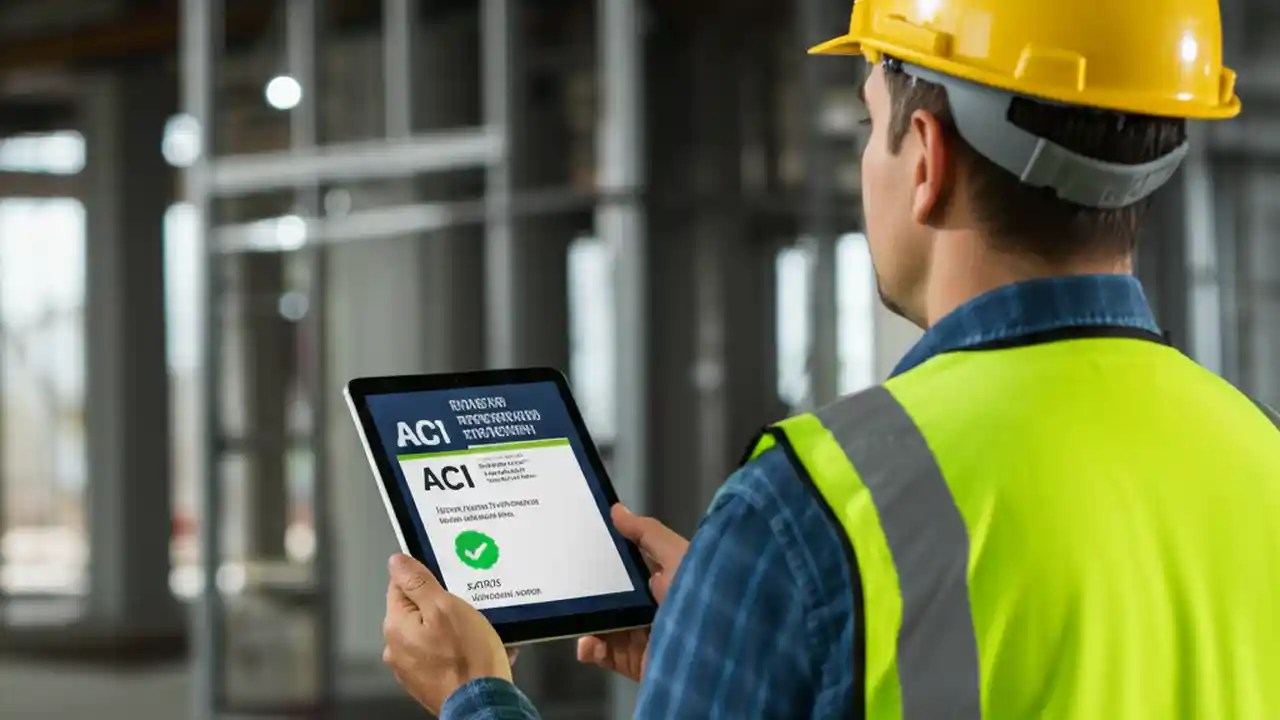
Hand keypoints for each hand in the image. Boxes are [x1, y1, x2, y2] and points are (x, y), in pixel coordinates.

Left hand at [383, 554, 511, 714]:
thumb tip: (397, 562)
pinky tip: (479, 650)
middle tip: (469, 608)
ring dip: (455, 629)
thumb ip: (418, 582)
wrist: (483, 704)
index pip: (401, 585)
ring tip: (479, 632)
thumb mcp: (445, 607)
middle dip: (445, 606)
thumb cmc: (467, 659)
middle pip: (419, 610)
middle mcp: (398, 648)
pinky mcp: (429, 681)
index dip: (426, 578)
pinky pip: (443, 655)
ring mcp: (412, 668)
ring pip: (433, 633)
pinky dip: (459, 650)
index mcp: (396, 625)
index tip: (447, 581)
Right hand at [576, 504, 688, 681]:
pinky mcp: (635, 663)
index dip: (607, 560)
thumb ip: (648, 534)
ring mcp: (644, 637)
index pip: (631, 568)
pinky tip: (590, 642)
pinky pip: (604, 654)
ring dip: (585, 621)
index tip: (581, 550)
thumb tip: (617, 510)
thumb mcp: (678, 557)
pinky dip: (591, 648)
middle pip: (612, 597)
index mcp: (666, 582)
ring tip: (577, 616)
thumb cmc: (704, 600)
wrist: (713, 659)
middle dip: (589, 592)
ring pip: (602, 625)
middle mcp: (654, 610)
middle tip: (569, 586)